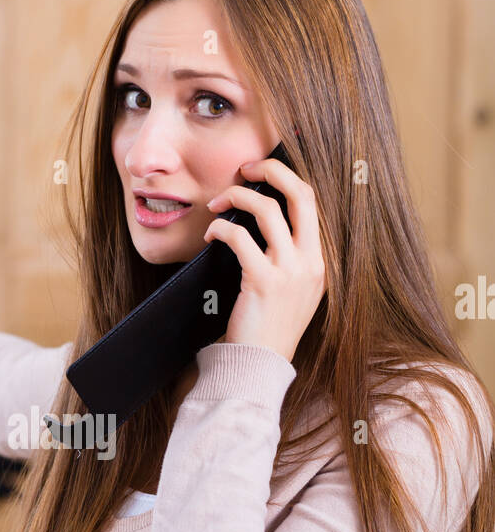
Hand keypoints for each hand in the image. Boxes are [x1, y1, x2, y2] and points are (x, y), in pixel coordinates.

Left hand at [203, 156, 325, 363]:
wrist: (261, 364)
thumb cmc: (269, 327)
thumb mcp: (293, 290)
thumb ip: (289, 257)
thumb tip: (262, 218)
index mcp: (321, 260)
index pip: (311, 203)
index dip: (287, 179)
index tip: (261, 173)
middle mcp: (312, 261)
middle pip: (301, 194)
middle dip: (272, 170)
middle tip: (245, 168)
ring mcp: (291, 271)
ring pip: (267, 209)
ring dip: (236, 197)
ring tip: (217, 202)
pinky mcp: (264, 281)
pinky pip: (239, 237)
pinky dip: (220, 229)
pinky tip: (211, 234)